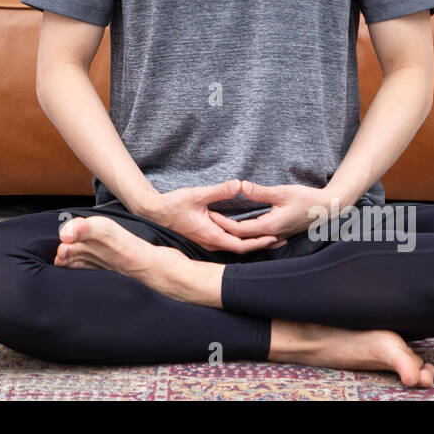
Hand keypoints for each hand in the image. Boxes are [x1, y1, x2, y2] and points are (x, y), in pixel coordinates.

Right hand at [141, 179, 280, 254]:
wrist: (155, 211)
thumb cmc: (174, 204)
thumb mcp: (198, 194)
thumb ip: (219, 191)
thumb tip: (239, 184)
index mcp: (212, 235)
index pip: (240, 245)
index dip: (258, 242)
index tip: (274, 238)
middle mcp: (211, 242)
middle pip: (240, 249)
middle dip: (260, 244)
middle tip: (279, 240)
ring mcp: (207, 241)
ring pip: (233, 247)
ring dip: (250, 243)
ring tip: (268, 238)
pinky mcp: (204, 237)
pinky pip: (226, 242)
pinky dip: (239, 240)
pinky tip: (246, 233)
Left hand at [205, 181, 332, 248]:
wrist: (327, 208)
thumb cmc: (306, 199)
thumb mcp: (281, 191)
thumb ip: (260, 191)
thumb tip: (241, 186)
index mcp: (269, 226)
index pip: (238, 230)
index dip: (222, 223)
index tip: (208, 213)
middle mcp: (271, 235)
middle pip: (241, 238)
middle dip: (224, 229)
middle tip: (208, 218)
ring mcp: (276, 237)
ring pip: (250, 239)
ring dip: (234, 233)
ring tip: (219, 223)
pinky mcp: (280, 234)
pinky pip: (258, 237)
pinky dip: (246, 234)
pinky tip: (240, 227)